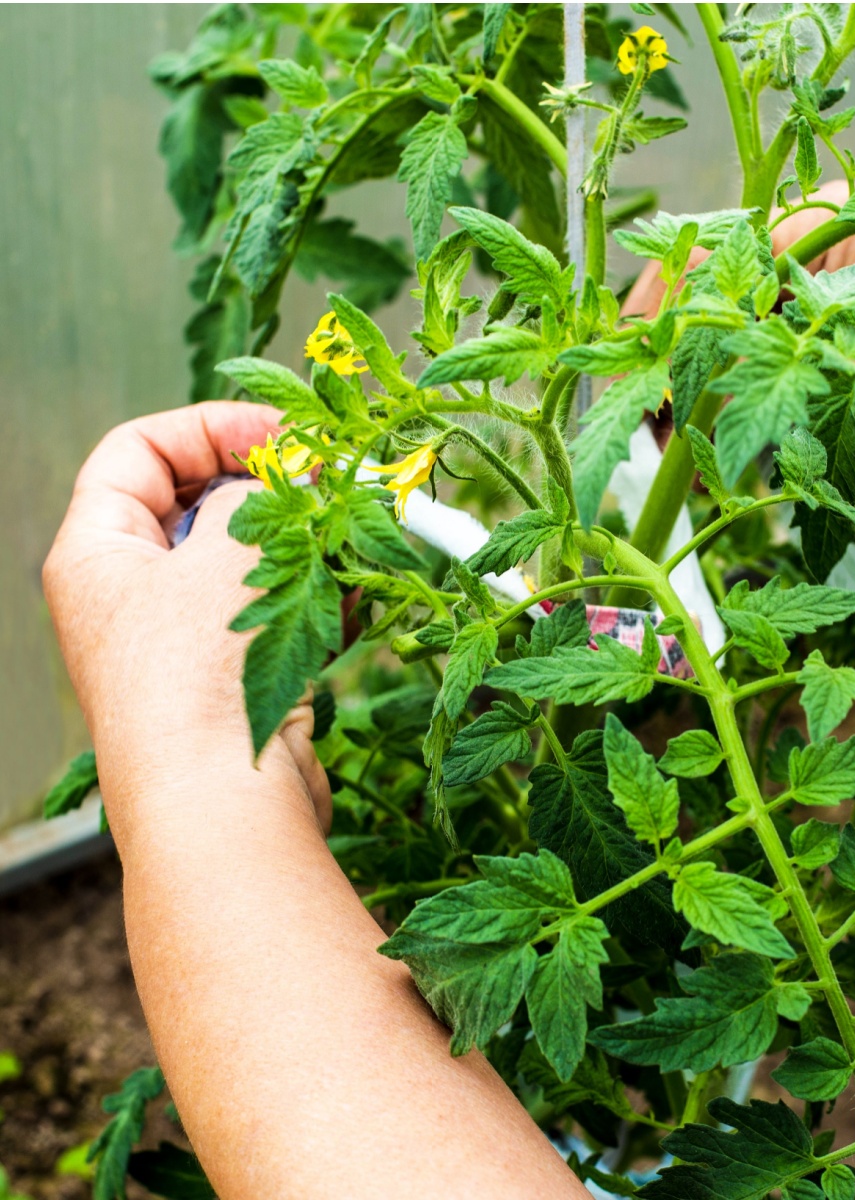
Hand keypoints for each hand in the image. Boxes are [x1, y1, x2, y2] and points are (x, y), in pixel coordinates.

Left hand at [42, 401, 331, 836]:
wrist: (218, 801)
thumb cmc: (196, 673)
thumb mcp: (226, 552)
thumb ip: (258, 495)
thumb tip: (284, 476)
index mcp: (96, 552)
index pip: (139, 449)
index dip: (210, 426)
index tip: (282, 432)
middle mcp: (129, 593)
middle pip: (197, 503)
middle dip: (270, 488)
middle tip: (328, 482)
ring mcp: (180, 638)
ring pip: (247, 562)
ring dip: (303, 545)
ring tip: (349, 540)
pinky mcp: (230, 676)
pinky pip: (275, 612)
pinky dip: (314, 597)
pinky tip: (353, 596)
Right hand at [626, 183, 854, 506]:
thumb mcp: (843, 336)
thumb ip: (744, 341)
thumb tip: (660, 360)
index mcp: (822, 228)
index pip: (708, 260)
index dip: (656, 318)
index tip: (623, 375)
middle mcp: (825, 268)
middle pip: (717, 316)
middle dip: (675, 373)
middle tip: (645, 430)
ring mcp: (836, 328)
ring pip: (741, 365)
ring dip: (706, 411)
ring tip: (674, 456)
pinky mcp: (847, 383)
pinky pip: (774, 403)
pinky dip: (745, 435)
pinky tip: (720, 465)